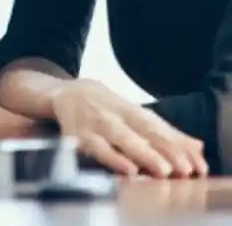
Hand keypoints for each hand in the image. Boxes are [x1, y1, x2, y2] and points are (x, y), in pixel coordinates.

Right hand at [50, 79, 206, 178]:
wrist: (66, 93)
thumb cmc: (106, 109)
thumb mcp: (135, 115)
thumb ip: (165, 133)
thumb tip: (197, 148)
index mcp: (131, 111)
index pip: (157, 128)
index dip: (177, 146)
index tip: (195, 164)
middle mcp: (115, 116)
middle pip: (142, 132)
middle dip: (164, 151)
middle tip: (183, 169)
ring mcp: (96, 125)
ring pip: (121, 139)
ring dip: (143, 154)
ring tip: (162, 170)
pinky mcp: (77, 137)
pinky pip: (95, 149)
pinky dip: (112, 159)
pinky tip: (127, 170)